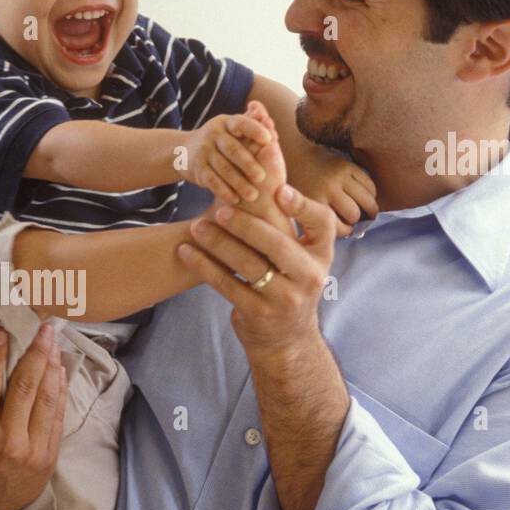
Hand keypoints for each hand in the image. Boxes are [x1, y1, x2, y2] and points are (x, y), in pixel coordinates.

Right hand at [0, 323, 66, 509]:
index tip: (1, 331)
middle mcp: (6, 440)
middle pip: (25, 388)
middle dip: (36, 353)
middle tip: (44, 327)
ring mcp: (31, 449)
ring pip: (46, 400)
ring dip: (53, 368)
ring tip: (54, 342)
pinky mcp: (49, 456)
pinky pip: (58, 417)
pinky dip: (60, 391)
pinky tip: (61, 371)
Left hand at [180, 182, 338, 359]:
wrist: (286, 340)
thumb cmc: (286, 284)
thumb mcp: (298, 258)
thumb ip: (286, 225)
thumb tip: (268, 169)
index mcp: (321, 255)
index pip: (322, 223)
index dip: (302, 206)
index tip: (280, 190)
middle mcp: (309, 275)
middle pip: (277, 243)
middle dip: (246, 224)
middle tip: (220, 208)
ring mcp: (285, 297)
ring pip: (248, 264)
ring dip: (218, 243)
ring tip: (196, 227)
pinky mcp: (259, 313)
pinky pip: (227, 285)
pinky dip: (204, 266)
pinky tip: (186, 251)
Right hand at [182, 112, 275, 205]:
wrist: (184, 150)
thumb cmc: (221, 140)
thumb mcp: (232, 129)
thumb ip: (252, 124)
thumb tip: (269, 120)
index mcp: (227, 123)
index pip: (241, 123)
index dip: (255, 130)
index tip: (269, 140)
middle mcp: (213, 134)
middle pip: (232, 149)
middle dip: (248, 164)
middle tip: (262, 177)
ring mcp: (203, 151)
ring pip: (223, 168)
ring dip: (238, 183)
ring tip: (253, 195)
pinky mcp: (197, 169)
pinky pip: (211, 181)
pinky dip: (223, 191)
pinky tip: (235, 200)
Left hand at [288, 148, 377, 237]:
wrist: (298, 157)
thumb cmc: (300, 186)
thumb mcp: (302, 206)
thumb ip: (318, 219)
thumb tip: (347, 233)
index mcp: (314, 202)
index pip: (338, 227)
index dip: (345, 231)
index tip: (346, 230)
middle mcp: (329, 189)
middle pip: (354, 214)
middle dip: (356, 220)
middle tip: (356, 221)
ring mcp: (340, 177)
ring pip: (366, 200)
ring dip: (370, 209)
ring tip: (369, 212)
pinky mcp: (349, 166)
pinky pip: (369, 184)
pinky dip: (372, 193)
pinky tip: (367, 197)